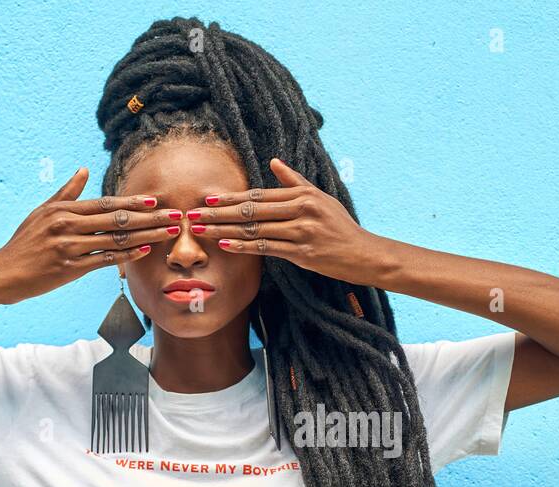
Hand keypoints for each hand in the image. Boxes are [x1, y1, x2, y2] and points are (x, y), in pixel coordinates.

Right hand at [0, 168, 179, 310]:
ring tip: (169, 233)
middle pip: (117, 218)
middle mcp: (67, 224)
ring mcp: (69, 246)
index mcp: (63, 209)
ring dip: (146, 235)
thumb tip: (84, 169)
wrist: (3, 273)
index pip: (105, 203)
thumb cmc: (24, 243)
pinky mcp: (70, 267)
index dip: (132, 202)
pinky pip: (105, 259)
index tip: (155, 200)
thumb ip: (66, 192)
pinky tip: (145, 251)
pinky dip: (127, 255)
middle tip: (175, 215)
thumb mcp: (42, 212)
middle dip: (150, 217)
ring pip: (116, 238)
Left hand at [185, 157, 380, 284]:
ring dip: (225, 230)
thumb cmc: (341, 226)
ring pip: (255, 229)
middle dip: (219, 212)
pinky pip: (267, 248)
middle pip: (251, 210)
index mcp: (302, 195)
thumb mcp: (321, 198)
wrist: (364, 253)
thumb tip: (273, 161)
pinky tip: (226, 246)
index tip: (207, 198)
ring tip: (202, 231)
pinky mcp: (303, 253)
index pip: (259, 195)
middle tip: (193, 213)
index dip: (231, 197)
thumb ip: (295, 181)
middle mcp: (301, 210)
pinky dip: (244, 247)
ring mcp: (301, 232)